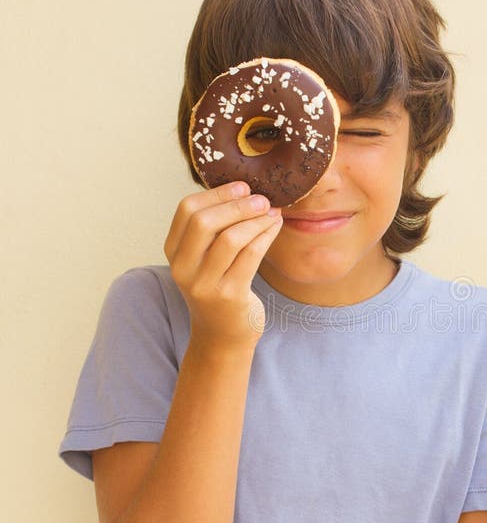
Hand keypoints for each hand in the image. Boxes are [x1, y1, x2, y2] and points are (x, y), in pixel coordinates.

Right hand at [163, 181, 282, 350]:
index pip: (187, 210)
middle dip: (238, 205)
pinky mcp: (230, 296)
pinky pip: (251, 256)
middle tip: (262, 199)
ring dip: (256, 220)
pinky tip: (275, 228)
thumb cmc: (219, 287)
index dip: (216, 194)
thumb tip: (244, 190)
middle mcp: (184, 268)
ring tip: (272, 212)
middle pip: (205, 222)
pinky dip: (266, 236)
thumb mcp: (204, 258)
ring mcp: (205, 284)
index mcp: (174, 252)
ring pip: (231, 238)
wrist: (222, 335)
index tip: (242, 186)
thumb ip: (213, 229)